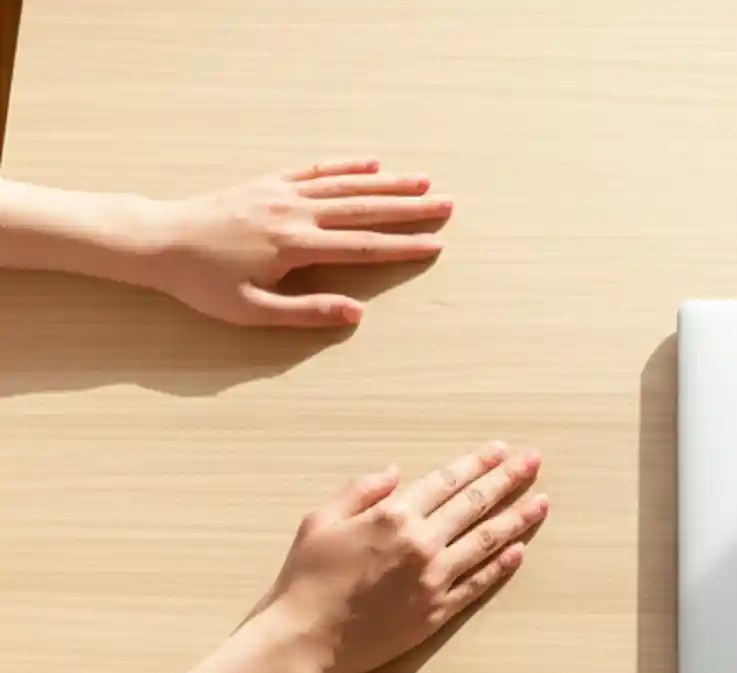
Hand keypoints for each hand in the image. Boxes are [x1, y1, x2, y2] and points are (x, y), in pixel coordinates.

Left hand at [149, 157, 452, 326]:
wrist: (159, 240)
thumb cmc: (202, 282)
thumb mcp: (249, 310)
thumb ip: (304, 312)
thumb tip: (355, 314)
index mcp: (295, 246)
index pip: (362, 246)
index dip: (402, 246)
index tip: (434, 245)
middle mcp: (295, 212)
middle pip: (364, 209)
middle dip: (409, 208)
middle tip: (446, 204)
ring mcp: (283, 193)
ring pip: (346, 185)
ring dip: (388, 183)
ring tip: (422, 180)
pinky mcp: (269, 183)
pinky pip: (316, 170)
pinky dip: (346, 166)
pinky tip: (371, 163)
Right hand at [252, 442, 548, 672]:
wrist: (304, 641)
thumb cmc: (306, 579)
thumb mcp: (320, 519)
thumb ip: (360, 490)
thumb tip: (395, 472)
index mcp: (393, 515)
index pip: (447, 479)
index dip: (477, 461)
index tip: (500, 449)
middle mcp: (421, 542)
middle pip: (475, 502)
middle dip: (508, 478)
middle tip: (534, 460)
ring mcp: (434, 577)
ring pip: (486, 540)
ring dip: (517, 518)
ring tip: (542, 502)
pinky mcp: (437, 610)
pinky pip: (478, 582)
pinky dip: (501, 565)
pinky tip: (519, 551)